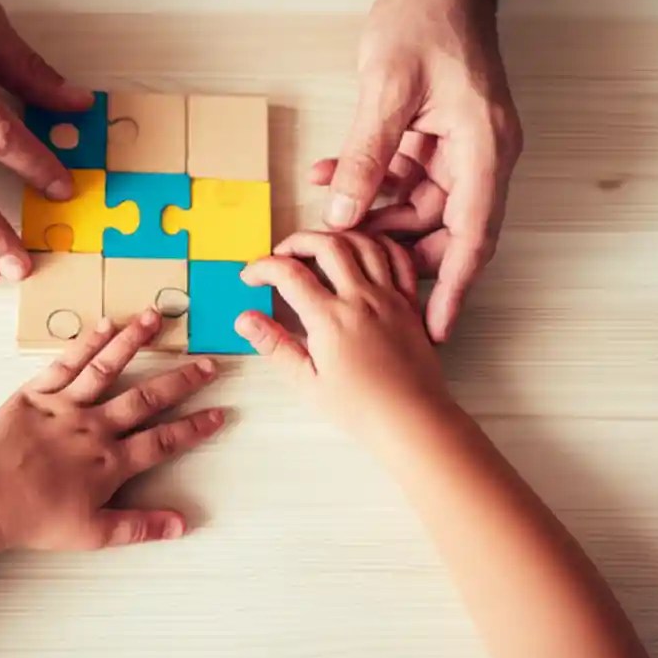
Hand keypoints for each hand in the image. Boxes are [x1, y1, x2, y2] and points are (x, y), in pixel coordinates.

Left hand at [0, 311, 224, 550]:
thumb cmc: (34, 519)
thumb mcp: (91, 534)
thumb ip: (139, 527)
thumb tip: (183, 524)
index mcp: (111, 463)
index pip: (164, 442)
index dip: (194, 428)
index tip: (219, 413)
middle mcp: (96, 428)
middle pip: (146, 399)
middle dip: (181, 381)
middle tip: (209, 364)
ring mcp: (67, 407)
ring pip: (108, 369)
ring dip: (135, 343)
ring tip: (158, 318)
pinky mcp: (37, 394)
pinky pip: (67, 364)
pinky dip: (87, 343)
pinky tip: (105, 324)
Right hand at [235, 231, 450, 438]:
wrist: (413, 421)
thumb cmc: (361, 410)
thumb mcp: (307, 383)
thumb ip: (274, 345)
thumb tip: (244, 319)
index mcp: (330, 319)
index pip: (288, 273)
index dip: (262, 267)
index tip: (251, 277)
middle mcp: (360, 299)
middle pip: (326, 244)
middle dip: (296, 241)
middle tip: (281, 254)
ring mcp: (389, 298)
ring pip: (363, 243)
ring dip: (336, 237)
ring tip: (318, 248)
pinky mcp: (410, 303)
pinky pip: (398, 258)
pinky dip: (378, 245)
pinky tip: (363, 251)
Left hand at [314, 0, 522, 341]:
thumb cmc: (427, 18)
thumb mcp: (388, 90)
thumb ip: (368, 157)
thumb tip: (343, 216)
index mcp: (486, 149)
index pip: (473, 236)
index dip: (454, 287)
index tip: (437, 327)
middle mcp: (481, 154)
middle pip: (445, 228)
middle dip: (397, 251)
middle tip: (354, 275)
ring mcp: (461, 146)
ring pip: (419, 204)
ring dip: (373, 212)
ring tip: (327, 218)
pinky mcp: (439, 135)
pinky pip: (406, 174)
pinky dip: (372, 181)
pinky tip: (333, 180)